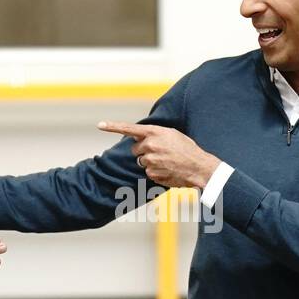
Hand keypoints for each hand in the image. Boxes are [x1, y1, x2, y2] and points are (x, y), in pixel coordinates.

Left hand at [97, 121, 219, 188]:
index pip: (129, 128)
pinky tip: (168, 169)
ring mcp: (150, 161)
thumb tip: (142, 138)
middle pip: (135, 149)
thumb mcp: (172, 135)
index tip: (100, 125)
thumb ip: (156, 135)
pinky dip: (156, 172)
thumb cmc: (188, 149)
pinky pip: (148, 172)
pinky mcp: (152, 173)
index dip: (112, 126)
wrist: (199, 167)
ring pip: (141, 162)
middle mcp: (150, 145)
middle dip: (143, 150)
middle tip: (159, 152)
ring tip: (167, 161)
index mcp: (154, 132)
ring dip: (150, 162)